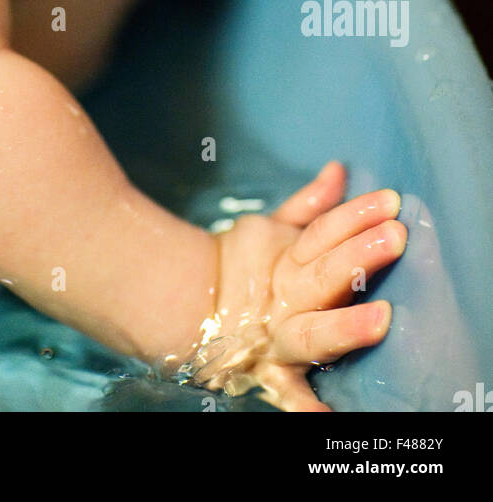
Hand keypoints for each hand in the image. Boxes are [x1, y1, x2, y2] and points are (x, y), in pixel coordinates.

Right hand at [184, 161, 405, 411]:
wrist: (192, 311)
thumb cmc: (245, 268)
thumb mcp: (274, 231)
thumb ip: (309, 207)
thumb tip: (339, 170)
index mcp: (287, 259)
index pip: (323, 233)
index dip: (355, 215)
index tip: (391, 200)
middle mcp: (286, 297)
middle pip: (324, 273)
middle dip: (358, 255)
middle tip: (395, 237)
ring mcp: (280, 338)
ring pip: (314, 332)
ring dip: (345, 328)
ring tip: (382, 320)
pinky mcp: (273, 376)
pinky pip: (289, 395)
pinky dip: (307, 409)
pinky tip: (328, 417)